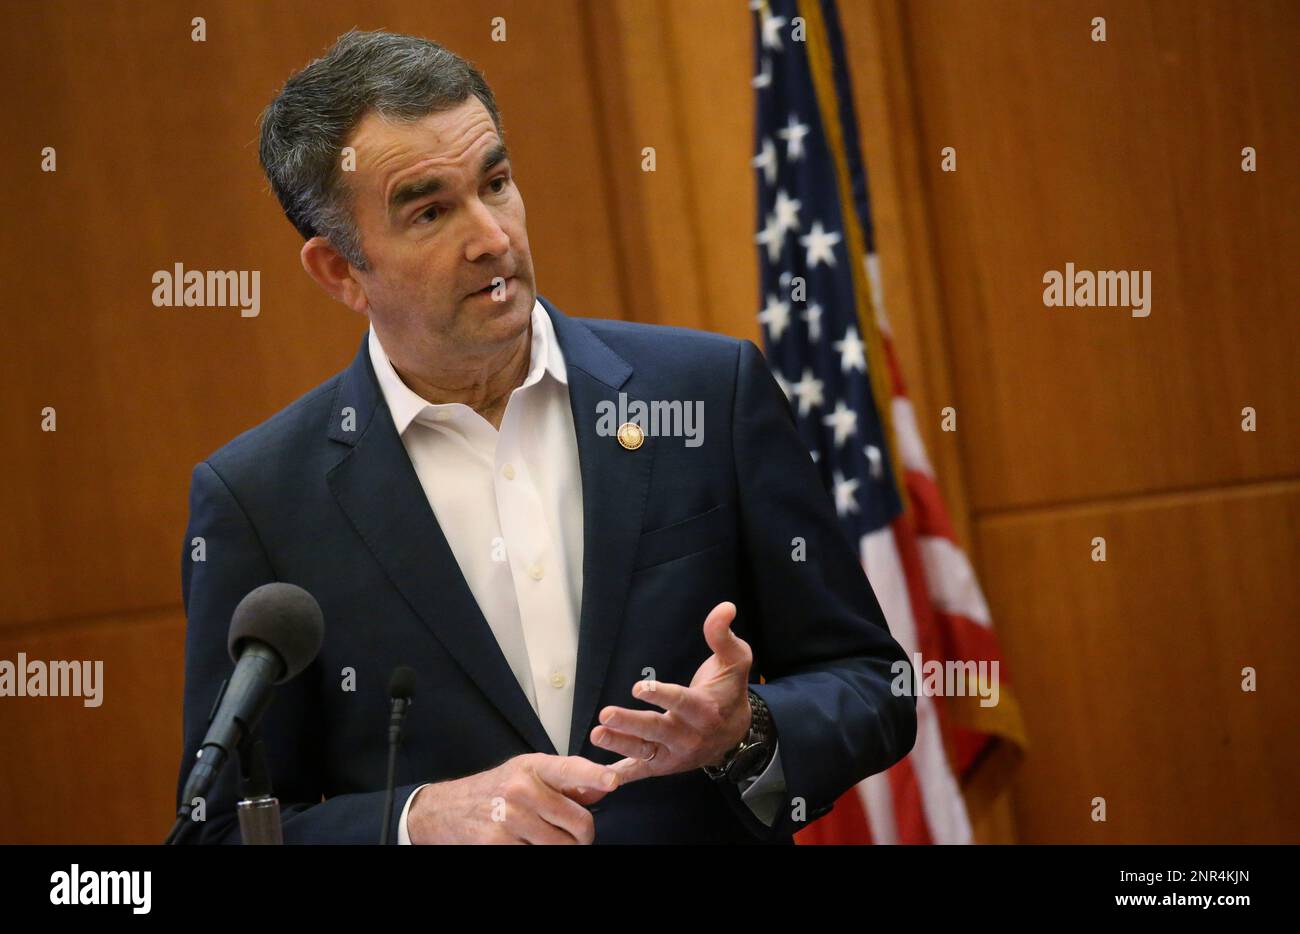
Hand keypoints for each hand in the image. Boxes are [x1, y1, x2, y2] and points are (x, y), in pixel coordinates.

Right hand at [406, 753, 620, 843]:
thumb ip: (567, 781)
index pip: (570, 768)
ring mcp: (510, 819)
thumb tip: (602, 787)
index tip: (612, 780)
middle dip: (583, 834)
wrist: (449, 809)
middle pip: (579, 822)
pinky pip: (540, 857)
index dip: (594, 775)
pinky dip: (539, 854)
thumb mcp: (528, 773)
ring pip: (563, 847)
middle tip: (574, 834)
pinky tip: (527, 843)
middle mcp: (522, 790)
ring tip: (548, 838)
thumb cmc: (496, 789)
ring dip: (563, 848)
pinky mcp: (500, 844)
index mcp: (533, 767)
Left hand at [591, 600, 752, 782]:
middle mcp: (690, 735)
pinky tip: (599, 777)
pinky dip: (622, 775)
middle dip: (631, 723)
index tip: (639, 687)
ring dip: (619, 745)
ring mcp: (675, 753)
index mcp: (705, 709)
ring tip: (596, 734)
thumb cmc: (729, 690)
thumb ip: (723, 635)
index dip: (661, 695)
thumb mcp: (734, 660)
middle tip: (605, 714)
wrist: (736, 732)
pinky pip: (641, 771)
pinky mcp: (664, 764)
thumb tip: (725, 607)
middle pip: (658, 730)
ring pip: (645, 751)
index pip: (681, 702)